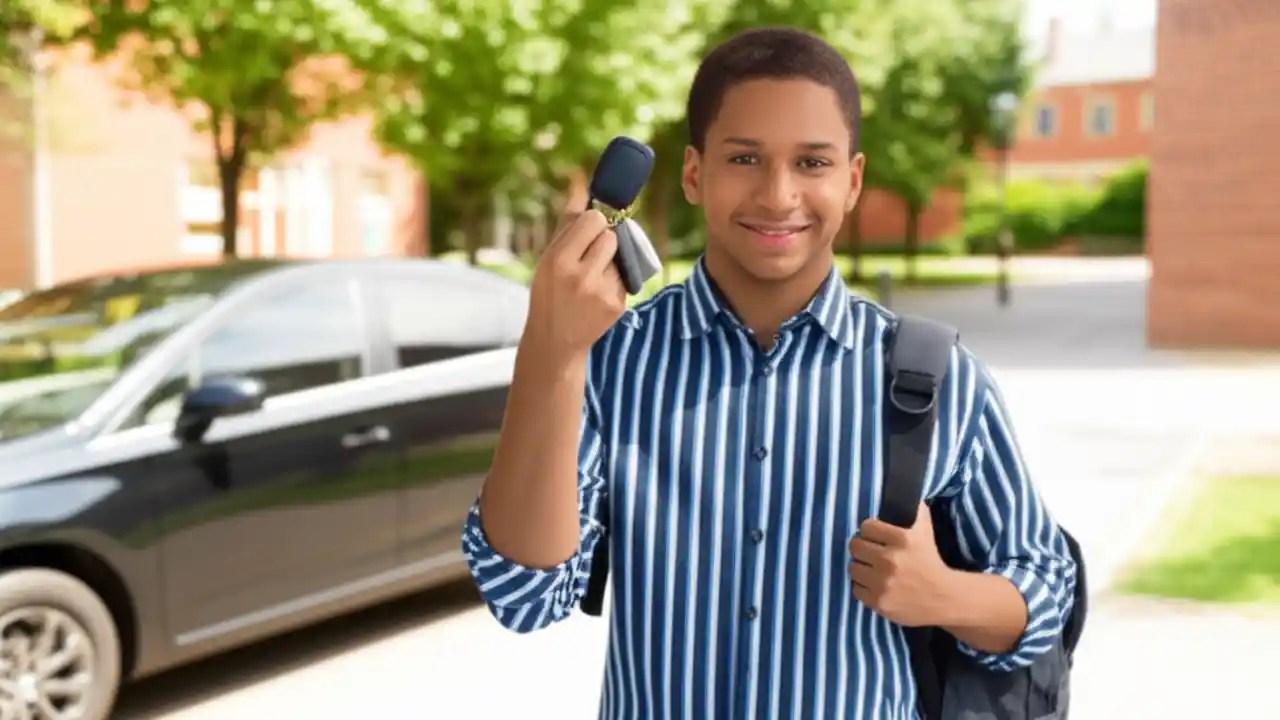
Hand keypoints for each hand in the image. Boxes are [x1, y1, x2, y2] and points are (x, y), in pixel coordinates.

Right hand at [523, 187, 626, 360]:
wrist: (555, 340)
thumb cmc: (549, 291)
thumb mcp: (548, 256)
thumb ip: (568, 220)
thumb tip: (581, 185)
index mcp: (559, 259)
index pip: (594, 219)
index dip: (592, 223)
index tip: (586, 232)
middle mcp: (581, 276)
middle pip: (611, 236)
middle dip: (602, 242)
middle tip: (587, 258)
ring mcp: (601, 292)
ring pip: (620, 256)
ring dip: (609, 262)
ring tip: (591, 278)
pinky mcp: (617, 305)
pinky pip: (625, 277)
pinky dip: (615, 281)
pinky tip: (597, 295)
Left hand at [848, 502, 953, 627]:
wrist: (943, 598)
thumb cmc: (930, 561)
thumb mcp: (926, 531)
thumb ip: (915, 510)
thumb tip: (906, 492)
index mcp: (902, 540)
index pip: (866, 527)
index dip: (869, 530)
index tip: (874, 535)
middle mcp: (890, 560)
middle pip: (855, 546)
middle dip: (862, 547)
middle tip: (870, 552)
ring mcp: (883, 583)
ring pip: (853, 567)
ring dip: (861, 567)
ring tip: (871, 568)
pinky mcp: (878, 602)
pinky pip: (856, 588)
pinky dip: (863, 586)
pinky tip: (874, 584)